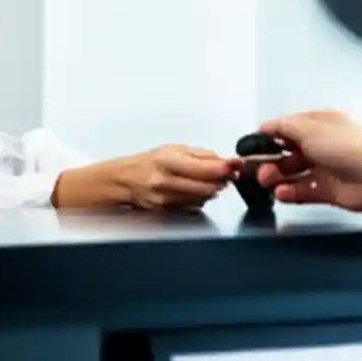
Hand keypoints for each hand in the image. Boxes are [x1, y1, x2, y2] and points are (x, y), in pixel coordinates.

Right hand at [121, 145, 240, 209]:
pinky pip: (196, 205)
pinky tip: (196, 189)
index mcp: (168, 162)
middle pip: (208, 186)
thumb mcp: (175, 149)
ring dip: (214, 189)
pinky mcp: (169, 211)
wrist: (126, 180)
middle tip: (229, 173)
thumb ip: (202, 155)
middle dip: (223, 180)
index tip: (235, 164)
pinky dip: (202, 197)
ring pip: (205, 198)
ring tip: (210, 179)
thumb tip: (226, 161)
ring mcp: (168, 200)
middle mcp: (167, 182)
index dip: (225, 167)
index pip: (205, 168)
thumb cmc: (149, 162)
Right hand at [255, 110, 361, 211]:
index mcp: (320, 124)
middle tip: (258, 170)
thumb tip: (264, 127)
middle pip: (287, 153)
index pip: (288, 127)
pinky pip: (303, 191)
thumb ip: (283, 127)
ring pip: (293, 173)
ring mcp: (325, 169)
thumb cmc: (348, 148)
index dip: (268, 136)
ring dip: (277, 178)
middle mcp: (322, 145)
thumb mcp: (310, 128)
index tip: (250, 147)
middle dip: (270, 160)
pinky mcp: (328, 191)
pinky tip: (282, 194)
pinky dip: (290, 193)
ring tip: (268, 183)